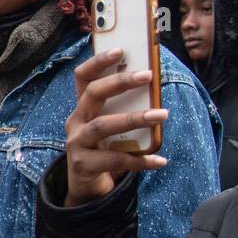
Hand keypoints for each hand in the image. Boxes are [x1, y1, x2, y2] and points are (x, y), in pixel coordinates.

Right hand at [63, 49, 169, 205]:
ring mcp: (77, 143)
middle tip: (148, 76)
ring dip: (135, 118)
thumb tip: (153, 88)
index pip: (83, 77)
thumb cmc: (103, 149)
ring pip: (103, 126)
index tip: (121, 50)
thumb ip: (123, 109)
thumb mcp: (110, 126)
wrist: (86, 187)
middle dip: (120, 83)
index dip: (98, 62)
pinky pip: (114, 160)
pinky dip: (140, 160)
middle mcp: (75, 122)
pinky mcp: (83, 165)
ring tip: (161, 114)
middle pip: (93, 95)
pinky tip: (159, 160)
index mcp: (82, 108)